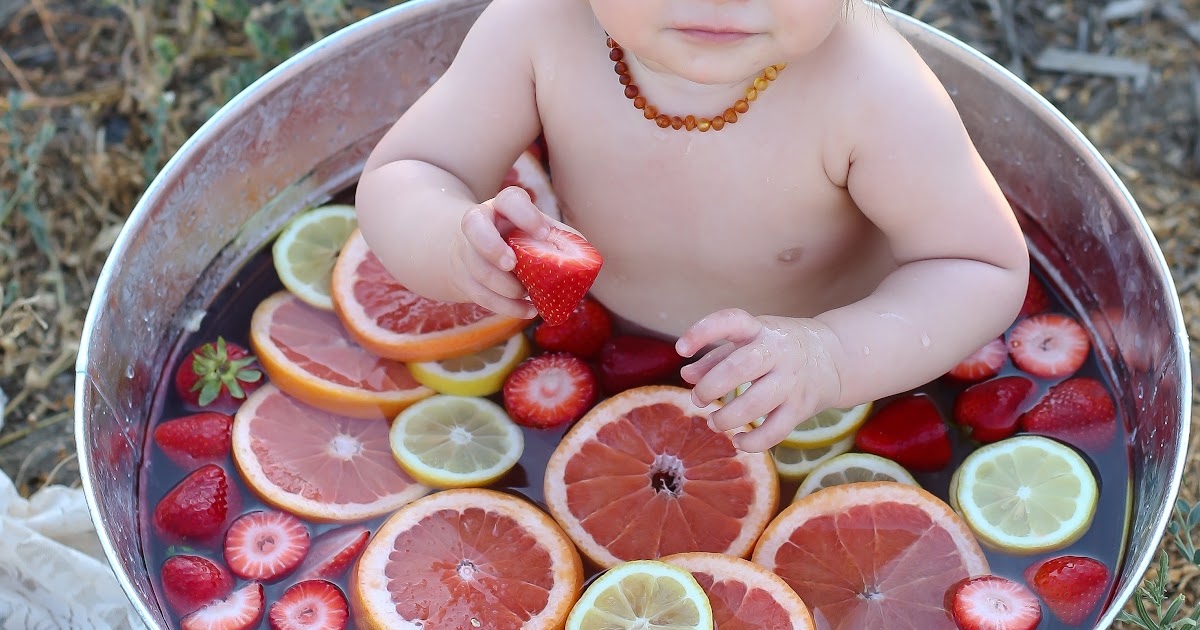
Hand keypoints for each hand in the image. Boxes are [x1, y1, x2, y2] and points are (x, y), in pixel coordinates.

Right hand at [450, 186, 550, 317]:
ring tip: (527, 294)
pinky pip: (478, 294)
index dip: (526, 215)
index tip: (544, 234)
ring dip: (502, 286)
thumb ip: (561, 239)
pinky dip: (505, 306)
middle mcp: (479, 223)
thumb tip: (587, 258)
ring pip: (475, 267)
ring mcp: (465, 249)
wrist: (479, 251)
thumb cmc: (521, 239)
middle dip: (492, 247)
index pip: (509, 199)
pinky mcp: (462, 276)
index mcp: (502, 207)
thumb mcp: (538, 232)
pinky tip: (527, 310)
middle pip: (473, 226)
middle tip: (512, 264)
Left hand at [676, 309, 843, 452]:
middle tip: (699, 400)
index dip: (702, 333)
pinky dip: (753, 442)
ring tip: (715, 422)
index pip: (731, 321)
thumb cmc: (778, 348)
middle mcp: (778, 352)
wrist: (833, 357)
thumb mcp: (748, 341)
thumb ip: (715, 356)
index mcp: (760, 330)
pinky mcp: (801, 408)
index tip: (680, 349)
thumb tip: (686, 376)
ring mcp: (792, 380)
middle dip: (711, 387)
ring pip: (757, 403)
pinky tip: (738, 441)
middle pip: (741, 367)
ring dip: (728, 418)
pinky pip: (776, 431)